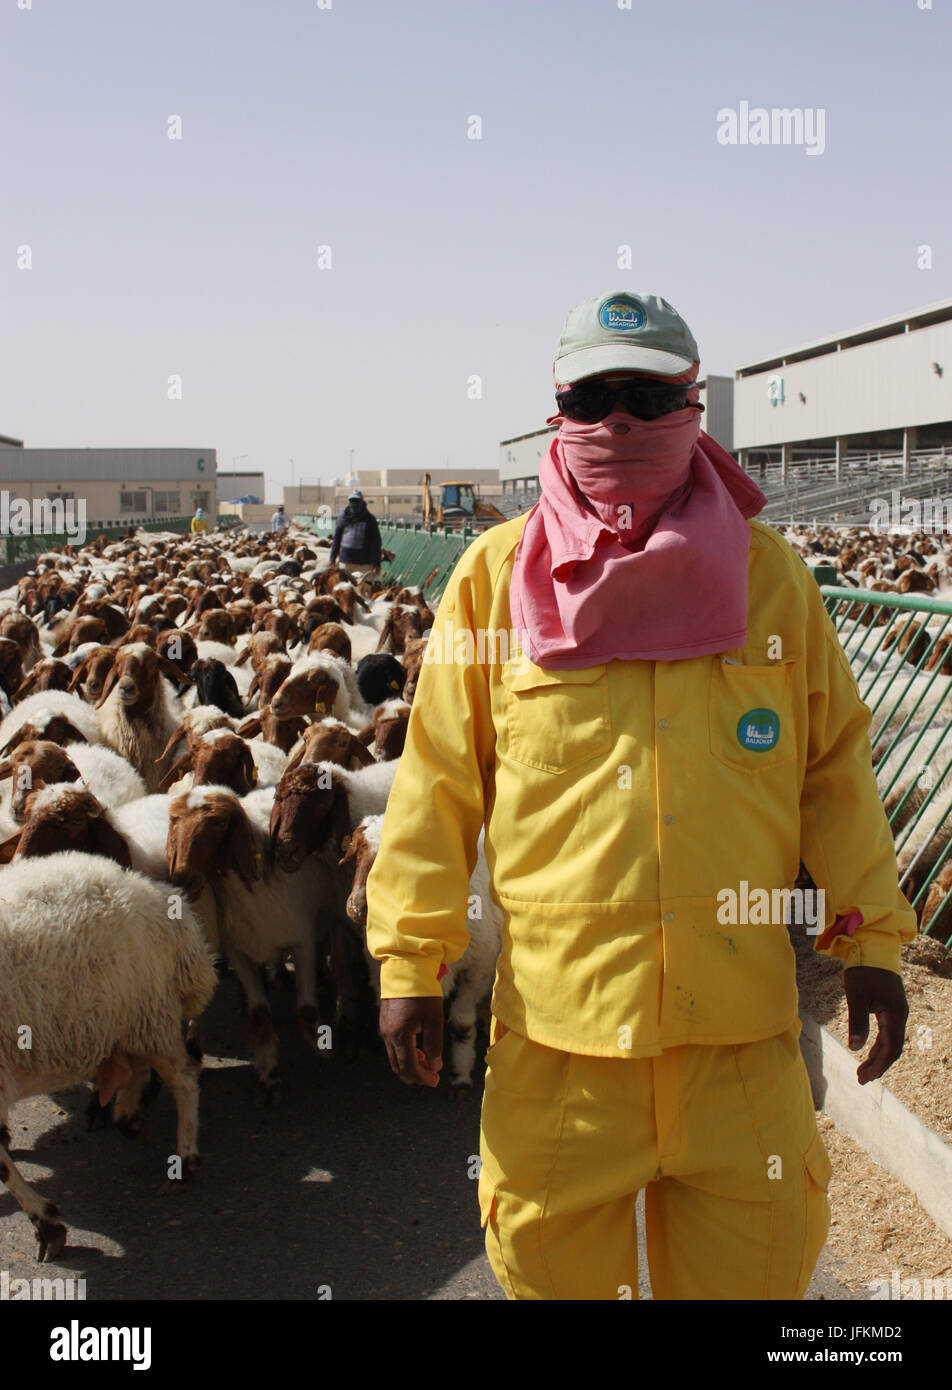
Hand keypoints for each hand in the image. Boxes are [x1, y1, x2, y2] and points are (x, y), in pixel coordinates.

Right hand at [379, 997, 443, 1087]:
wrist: (405, 968)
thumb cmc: (422, 992)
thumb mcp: (433, 1019)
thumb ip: (434, 1044)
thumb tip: (435, 1065)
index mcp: (400, 1035)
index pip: (409, 1067)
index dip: (422, 1078)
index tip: (435, 1082)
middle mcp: (388, 1035)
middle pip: (399, 1066)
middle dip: (416, 1075)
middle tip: (432, 1076)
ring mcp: (385, 1028)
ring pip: (395, 1056)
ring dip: (411, 1064)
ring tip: (429, 1062)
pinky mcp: (386, 1022)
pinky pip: (393, 1045)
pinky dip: (406, 1053)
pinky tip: (419, 1049)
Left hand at [844, 966, 908, 1084]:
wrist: (872, 947)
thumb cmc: (863, 970)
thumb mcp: (856, 996)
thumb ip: (857, 1021)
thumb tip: (855, 1048)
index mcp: (895, 1013)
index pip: (890, 1048)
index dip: (878, 1065)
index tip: (864, 1078)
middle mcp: (900, 1015)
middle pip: (892, 1048)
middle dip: (877, 1065)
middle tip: (861, 1079)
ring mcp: (897, 1011)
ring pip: (890, 1042)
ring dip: (877, 1057)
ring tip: (862, 1071)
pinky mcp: (891, 1007)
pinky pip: (887, 1032)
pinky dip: (878, 1045)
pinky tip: (867, 1051)